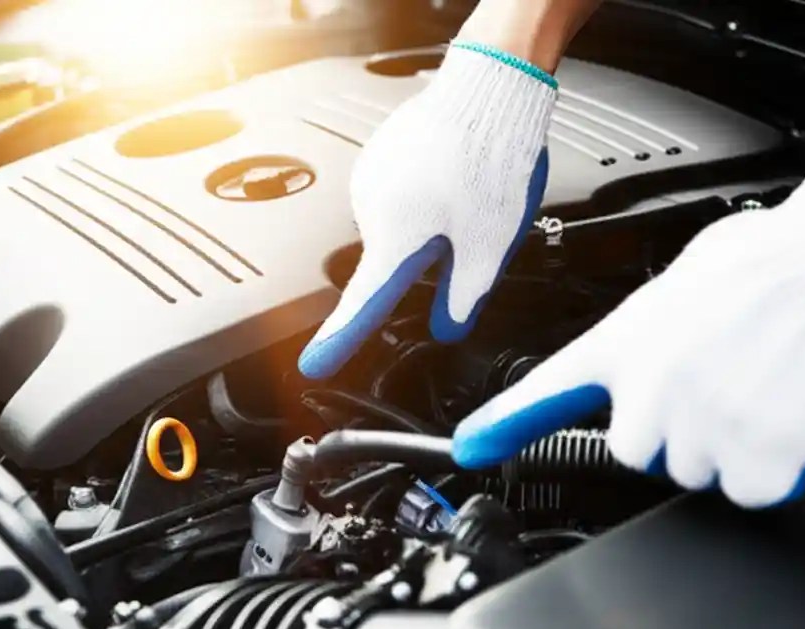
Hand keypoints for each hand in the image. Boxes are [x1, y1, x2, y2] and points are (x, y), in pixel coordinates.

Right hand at [297, 42, 556, 378]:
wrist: (490, 86)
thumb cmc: (490, 160)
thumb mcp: (491, 245)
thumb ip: (464, 296)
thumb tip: (449, 329)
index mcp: (395, 239)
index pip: (363, 305)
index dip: (339, 341)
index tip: (313, 365)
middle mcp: (371, 209)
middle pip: (397, 258)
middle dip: (431, 254)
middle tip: (476, 226)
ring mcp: (371, 177)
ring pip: (401, 223)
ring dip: (431, 220)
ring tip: (471, 188)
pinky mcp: (380, 154)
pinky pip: (400, 191)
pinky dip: (425, 192)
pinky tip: (456, 171)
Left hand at [452, 151, 804, 507]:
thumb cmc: (779, 256)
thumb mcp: (683, 282)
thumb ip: (653, 334)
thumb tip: (659, 356)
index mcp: (629, 341)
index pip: (548, 391)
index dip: (504, 426)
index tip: (472, 447)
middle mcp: (655, 389)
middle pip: (640, 452)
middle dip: (675, 432)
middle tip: (720, 389)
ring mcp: (707, 426)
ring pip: (700, 473)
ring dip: (728, 448)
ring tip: (764, 388)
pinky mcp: (763, 455)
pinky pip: (756, 489)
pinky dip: (776, 467)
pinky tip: (791, 416)